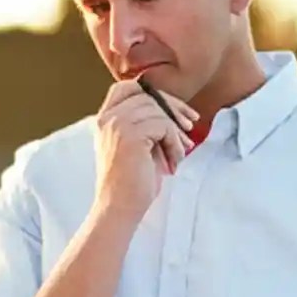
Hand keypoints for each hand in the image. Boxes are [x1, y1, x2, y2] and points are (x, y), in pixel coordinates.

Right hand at [93, 80, 197, 219]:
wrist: (120, 209)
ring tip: (178, 153)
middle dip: (174, 109)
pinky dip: (174, 142)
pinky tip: (173, 160)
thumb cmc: (132, 183)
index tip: (176, 110)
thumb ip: (149, 124)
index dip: (155, 94)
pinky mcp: (130, 135)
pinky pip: (164, 126)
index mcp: (105, 119)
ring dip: (175, 132)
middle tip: (191, 125)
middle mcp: (108, 117)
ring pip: (159, 111)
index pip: (127, 87)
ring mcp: (117, 124)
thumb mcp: (140, 146)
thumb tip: (179, 112)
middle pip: (148, 96)